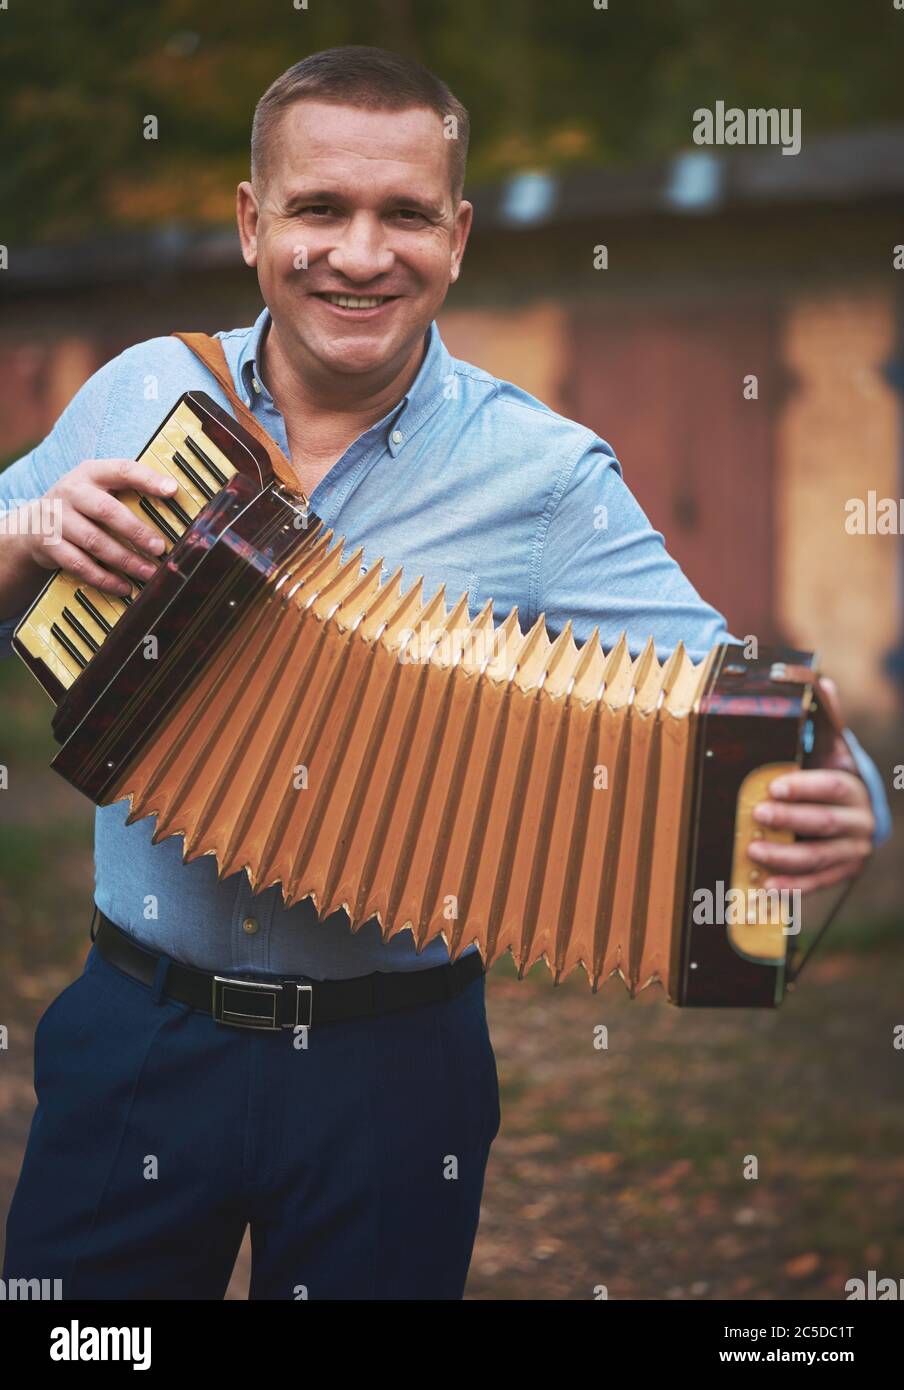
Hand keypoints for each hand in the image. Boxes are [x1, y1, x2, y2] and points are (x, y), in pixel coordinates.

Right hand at [26, 458, 177, 596]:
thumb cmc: (79, 506)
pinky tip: (124, 586)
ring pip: (95, 541)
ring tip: (149, 572)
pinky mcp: (50, 545)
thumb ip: (126, 491)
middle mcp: (72, 492)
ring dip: (126, 560)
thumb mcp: (96, 488)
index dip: (147, 479)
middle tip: (160, 548)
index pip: (121, 470)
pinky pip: (80, 565)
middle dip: (137, 531)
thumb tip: (172, 502)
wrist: (31, 525)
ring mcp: (58, 519)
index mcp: (90, 473)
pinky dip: (105, 579)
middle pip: (106, 510)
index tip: (172, 491)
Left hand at [748, 678, 874, 893]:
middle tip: (755, 814)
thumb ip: (825, 718)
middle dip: (789, 819)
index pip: (831, 787)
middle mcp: (858, 822)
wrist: (854, 816)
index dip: (803, 787)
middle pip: (824, 823)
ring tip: (754, 850)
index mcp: (854, 788)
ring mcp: (851, 852)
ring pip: (819, 857)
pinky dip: (791, 887)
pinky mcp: (841, 874)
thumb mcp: (831, 748)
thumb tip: (821, 679)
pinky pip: (816, 883)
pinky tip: (765, 887)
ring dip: (786, 857)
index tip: (773, 786)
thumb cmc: (831, 776)